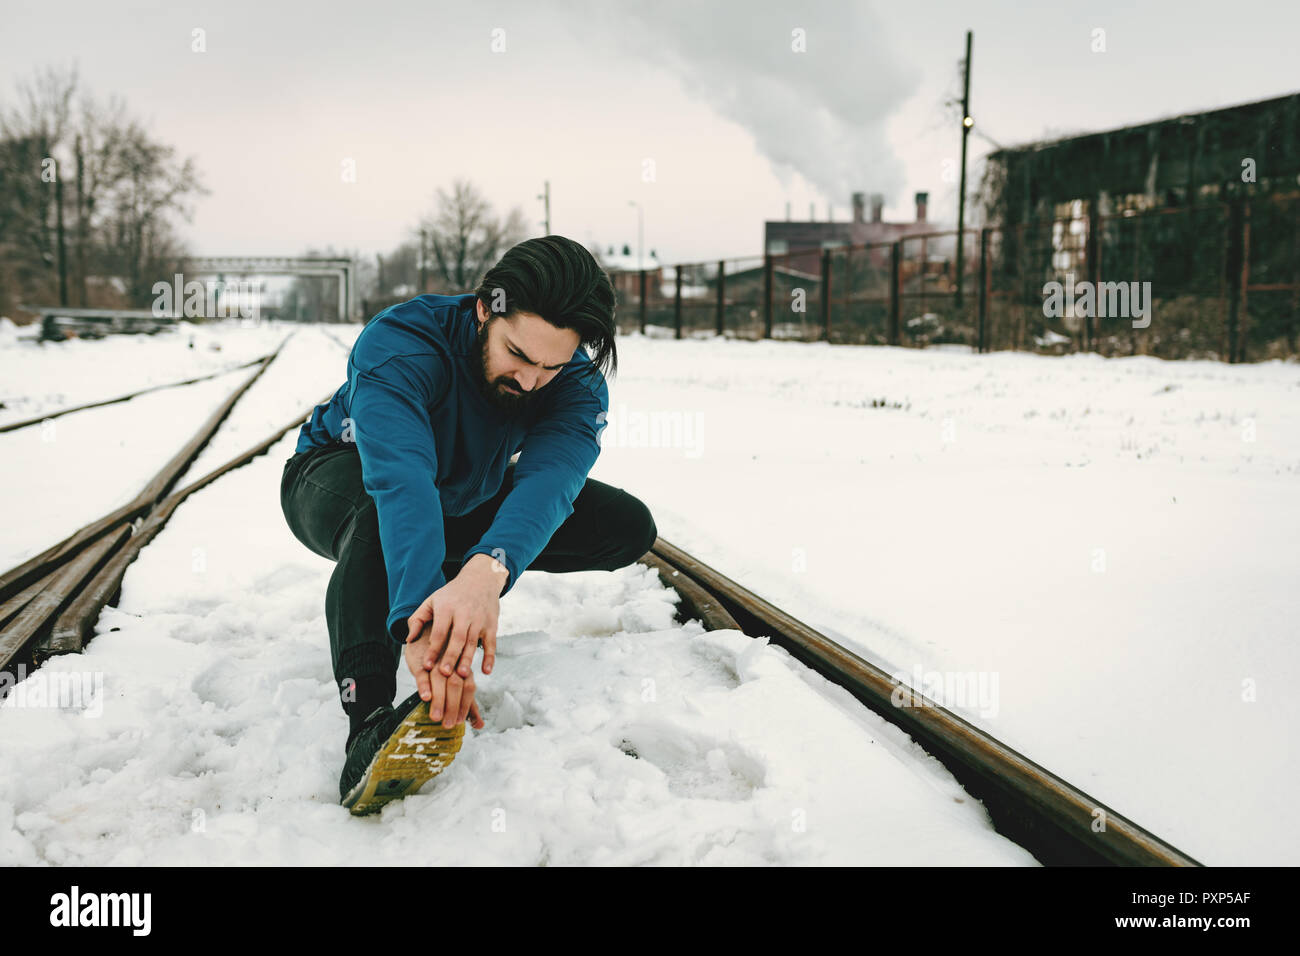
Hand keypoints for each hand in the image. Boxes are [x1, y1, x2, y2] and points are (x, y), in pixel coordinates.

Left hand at [404, 553, 503, 679]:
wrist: (480, 579)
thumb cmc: (452, 594)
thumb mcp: (432, 600)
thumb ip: (418, 619)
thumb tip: (409, 640)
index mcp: (447, 608)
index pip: (439, 632)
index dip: (433, 649)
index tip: (426, 666)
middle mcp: (464, 614)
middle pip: (457, 638)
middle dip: (451, 656)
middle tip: (444, 674)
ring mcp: (479, 619)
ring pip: (473, 642)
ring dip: (468, 659)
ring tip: (461, 675)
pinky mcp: (492, 625)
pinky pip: (491, 643)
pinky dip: (490, 657)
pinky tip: (486, 671)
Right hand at [404, 625, 484, 728]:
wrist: (430, 632)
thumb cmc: (448, 667)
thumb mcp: (460, 684)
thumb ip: (469, 704)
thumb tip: (480, 726)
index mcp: (464, 669)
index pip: (469, 687)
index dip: (466, 705)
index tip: (461, 722)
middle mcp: (452, 664)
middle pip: (456, 685)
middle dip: (452, 706)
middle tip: (448, 725)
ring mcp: (436, 662)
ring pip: (440, 680)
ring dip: (439, 699)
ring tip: (436, 717)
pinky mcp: (421, 660)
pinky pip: (423, 673)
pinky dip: (424, 685)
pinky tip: (425, 697)